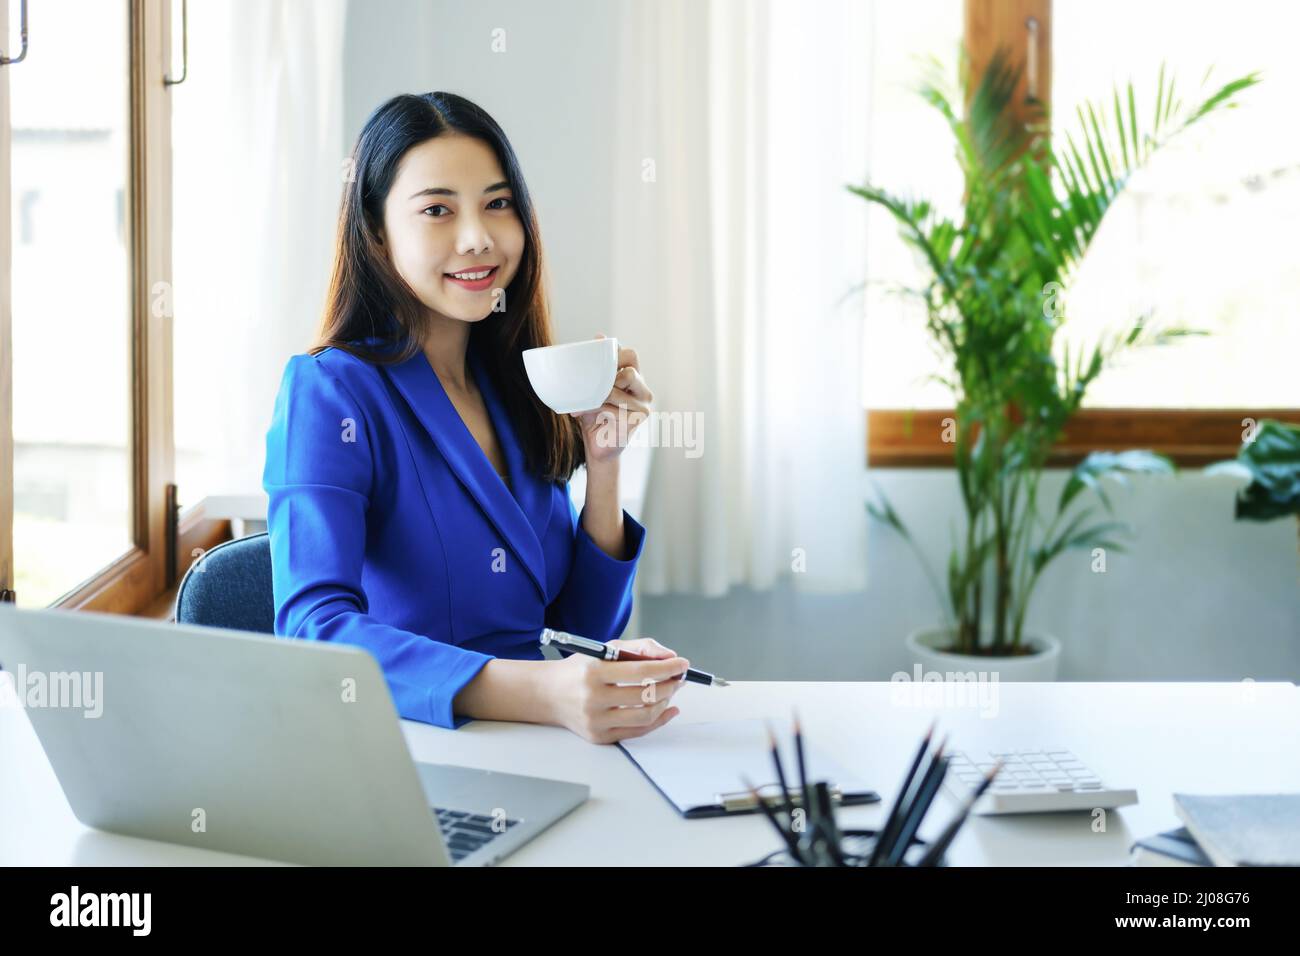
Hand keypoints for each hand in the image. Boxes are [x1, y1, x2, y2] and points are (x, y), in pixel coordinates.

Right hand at [543, 638, 687, 743]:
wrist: (548, 693)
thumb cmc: (581, 668)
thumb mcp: (605, 649)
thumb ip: (639, 648)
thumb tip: (670, 656)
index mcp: (593, 672)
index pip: (640, 672)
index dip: (667, 668)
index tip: (682, 664)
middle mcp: (593, 699)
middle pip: (645, 696)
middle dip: (669, 685)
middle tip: (678, 678)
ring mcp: (595, 721)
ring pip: (644, 717)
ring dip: (665, 703)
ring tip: (670, 691)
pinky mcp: (599, 737)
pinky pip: (636, 732)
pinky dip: (658, 721)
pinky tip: (668, 708)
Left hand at [570, 334, 653, 465]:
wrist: (596, 447)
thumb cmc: (595, 417)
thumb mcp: (593, 389)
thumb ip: (598, 367)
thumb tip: (600, 336)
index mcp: (635, 378)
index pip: (631, 355)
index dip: (615, 353)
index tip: (595, 360)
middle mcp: (643, 390)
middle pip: (629, 371)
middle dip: (607, 377)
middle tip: (591, 387)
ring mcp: (643, 406)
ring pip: (617, 390)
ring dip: (595, 397)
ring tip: (581, 403)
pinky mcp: (637, 421)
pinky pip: (612, 408)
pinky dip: (595, 410)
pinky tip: (583, 414)